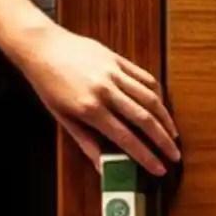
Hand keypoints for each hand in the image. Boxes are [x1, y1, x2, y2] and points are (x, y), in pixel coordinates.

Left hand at [7, 22, 179, 174]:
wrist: (41, 46)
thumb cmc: (47, 84)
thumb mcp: (62, 116)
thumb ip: (86, 142)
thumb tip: (102, 167)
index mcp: (89, 108)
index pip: (125, 138)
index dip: (145, 156)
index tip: (159, 168)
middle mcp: (105, 91)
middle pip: (144, 120)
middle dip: (163, 141)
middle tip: (174, 155)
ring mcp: (114, 73)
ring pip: (150, 99)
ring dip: (166, 119)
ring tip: (173, 134)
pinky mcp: (118, 60)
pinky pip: (145, 78)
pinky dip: (157, 94)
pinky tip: (160, 107)